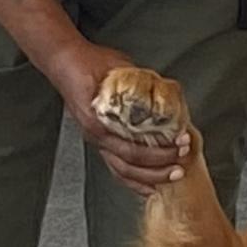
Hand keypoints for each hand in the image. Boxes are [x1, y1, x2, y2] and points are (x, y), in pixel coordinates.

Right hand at [45, 40, 189, 195]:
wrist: (65, 61)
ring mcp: (97, 140)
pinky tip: (149, 185)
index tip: (180, 143)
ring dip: (149, 177)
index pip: (132, 147)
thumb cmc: (90, 62)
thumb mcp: (122, 67)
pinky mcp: (100, 142)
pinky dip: (134, 180)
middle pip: (129, 165)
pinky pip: (116, 168)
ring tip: (172, 176)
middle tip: (182, 163)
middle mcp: (97, 135)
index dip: (159, 151)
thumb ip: (144, 82)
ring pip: (122, 171)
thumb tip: (169, 90)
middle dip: (159, 168)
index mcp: (100, 120)